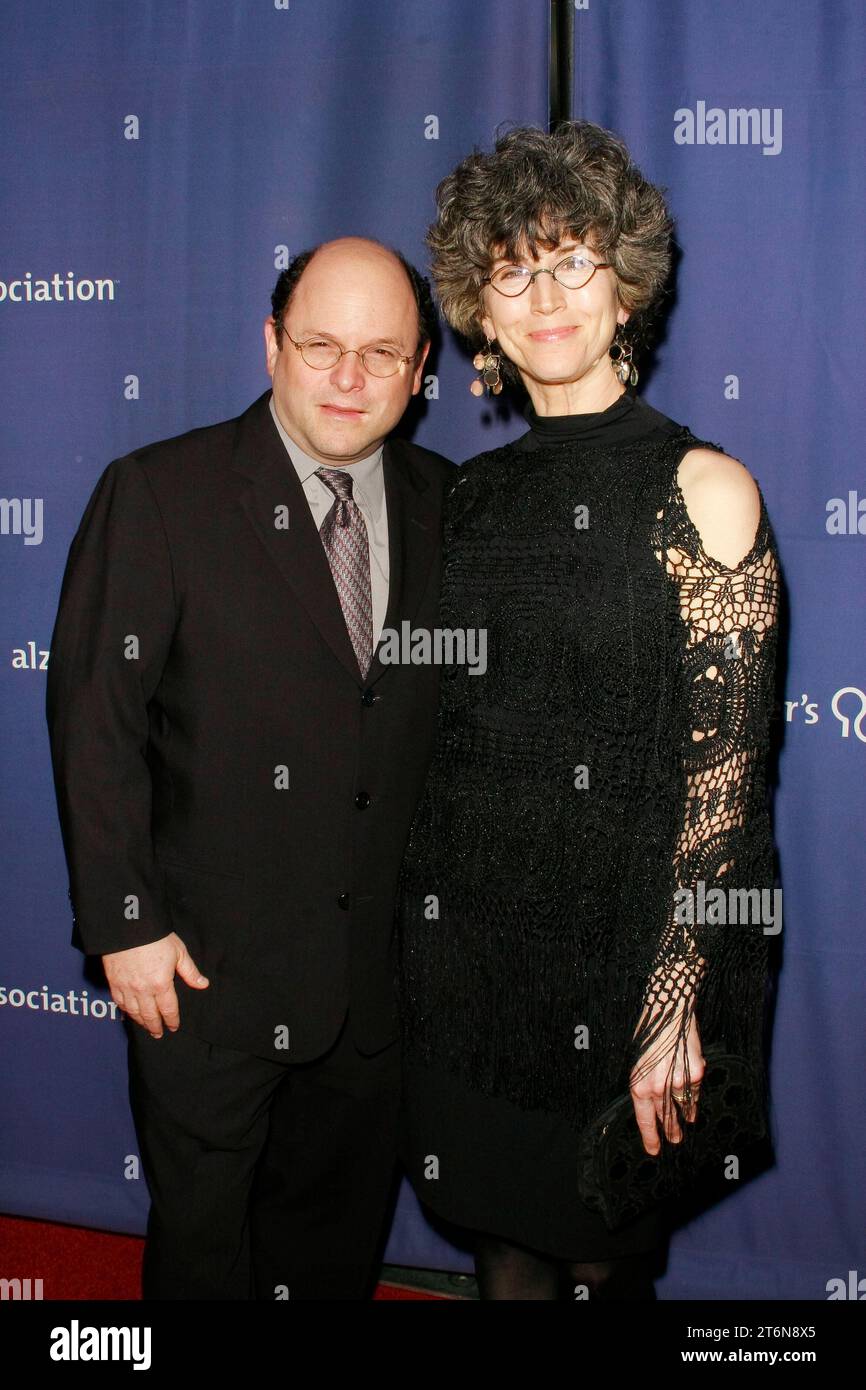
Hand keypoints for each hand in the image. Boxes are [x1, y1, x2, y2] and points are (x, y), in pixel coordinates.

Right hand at [103, 934, 208, 1037]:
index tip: (174, 1026)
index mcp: (161, 984)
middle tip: (159, 1034)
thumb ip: (190, 972)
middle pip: (150, 1015)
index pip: (168, 1009)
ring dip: (141, 1022)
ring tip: (146, 1027)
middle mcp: (143, 990)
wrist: (127, 926)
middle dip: (155, 1026)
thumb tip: (203, 984)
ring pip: (134, 1012)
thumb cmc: (155, 937)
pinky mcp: (114, 983)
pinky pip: (120, 1003)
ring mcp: (126, 988)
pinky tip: (130, 1013)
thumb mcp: (179, 952)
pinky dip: (126, 1011)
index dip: (172, 1020)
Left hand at [629, 1010, 704, 1155]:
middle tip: (673, 1142)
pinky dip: (693, 1101)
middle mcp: (657, 1087)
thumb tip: (651, 1100)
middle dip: (670, 1131)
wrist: (668, 1012)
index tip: (653, 1150)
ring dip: (683, 1117)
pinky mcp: (695, 1074)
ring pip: (682, 1107)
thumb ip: (645, 1083)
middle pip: (665, 1116)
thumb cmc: (649, 1033)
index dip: (650, 1136)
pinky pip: (694, 1093)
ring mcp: (678, 1082)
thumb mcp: (638, 1061)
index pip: (645, 1118)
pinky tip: (693, 1108)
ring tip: (684, 1125)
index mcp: (639, 1085)